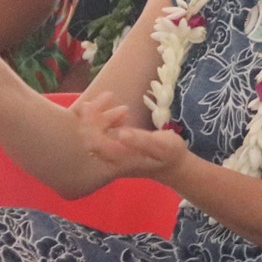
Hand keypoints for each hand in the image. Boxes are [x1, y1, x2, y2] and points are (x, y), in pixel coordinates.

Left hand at [70, 91, 186, 183]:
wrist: (172, 166)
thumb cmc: (170, 154)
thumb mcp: (163, 146)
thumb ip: (142, 141)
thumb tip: (121, 133)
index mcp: (118, 159)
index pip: (94, 141)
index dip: (90, 121)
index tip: (97, 103)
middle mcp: (109, 159)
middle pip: (88, 136)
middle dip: (93, 114)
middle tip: (108, 96)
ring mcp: (109, 153)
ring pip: (93, 133)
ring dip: (99, 114)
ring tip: (112, 98)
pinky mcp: (113, 147)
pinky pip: (100, 132)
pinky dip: (102, 118)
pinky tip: (114, 110)